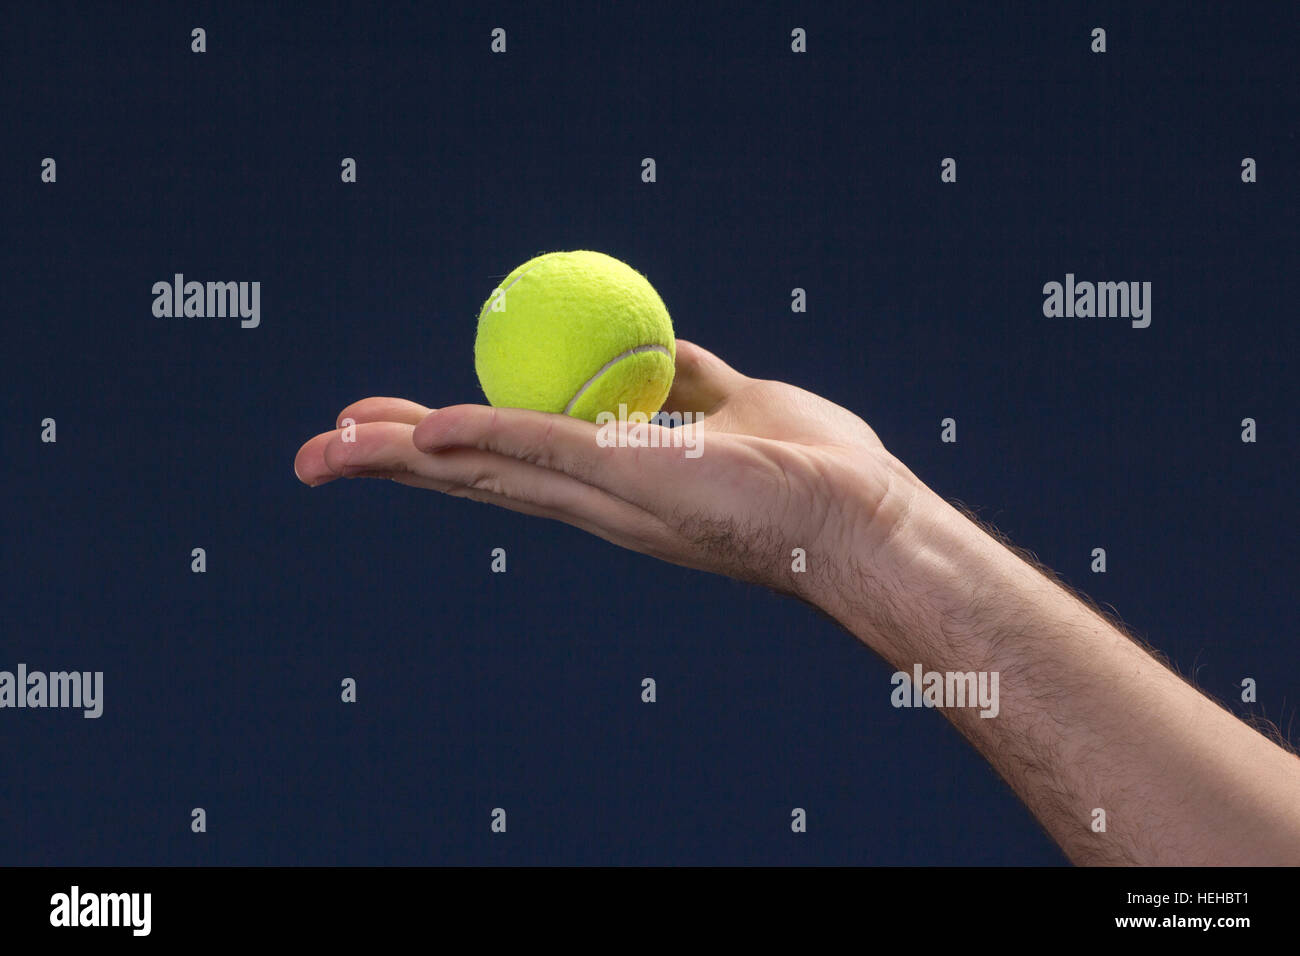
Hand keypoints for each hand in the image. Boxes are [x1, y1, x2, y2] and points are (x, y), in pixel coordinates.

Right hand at [293, 340, 919, 609]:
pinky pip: (538, 448)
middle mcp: (597, 499)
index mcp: (617, 481)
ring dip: (403, 456)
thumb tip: (662, 348)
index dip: (450, 443)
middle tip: (320, 453)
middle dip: (395, 464)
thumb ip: (689, 379)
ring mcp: (607, 493)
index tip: (397, 425)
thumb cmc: (814, 468)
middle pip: (476, 474)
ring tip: (328, 450)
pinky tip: (415, 433)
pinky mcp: (629, 479)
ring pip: (484, 469)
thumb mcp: (738, 401)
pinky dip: (475, 435)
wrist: (859, 516)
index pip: (514, 458)